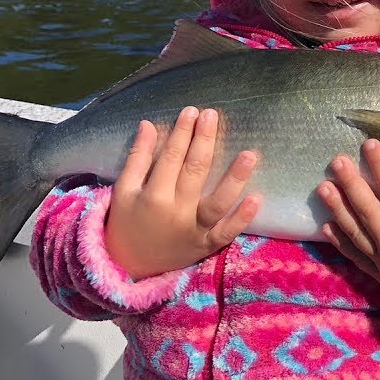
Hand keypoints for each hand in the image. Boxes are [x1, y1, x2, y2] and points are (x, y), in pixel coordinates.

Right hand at [105, 107, 259, 279]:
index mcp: (153, 196)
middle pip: (194, 172)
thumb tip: (148, 124)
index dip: (182, 132)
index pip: (171, 157)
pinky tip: (256, 198)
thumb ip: (137, 157)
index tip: (192, 111)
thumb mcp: (123, 190)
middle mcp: (175, 212)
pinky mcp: (206, 246)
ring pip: (216, 202)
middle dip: (204, 141)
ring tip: (249, 154)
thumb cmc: (127, 222)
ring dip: (234, 178)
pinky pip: (226, 233)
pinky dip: (241, 218)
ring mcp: (194, 230)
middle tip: (213, 115)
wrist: (127, 267)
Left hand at [318, 139, 379, 293]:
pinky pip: (354, 254)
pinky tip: (326, 225)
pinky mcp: (377, 273)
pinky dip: (339, 240)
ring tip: (323, 188)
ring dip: (337, 207)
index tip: (369, 145)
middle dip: (350, 182)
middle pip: (367, 206)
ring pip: (354, 229)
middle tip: (336, 162)